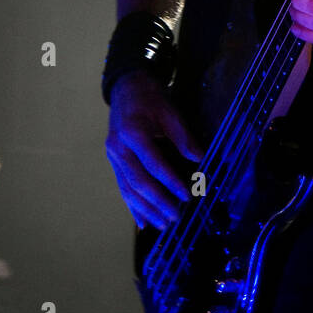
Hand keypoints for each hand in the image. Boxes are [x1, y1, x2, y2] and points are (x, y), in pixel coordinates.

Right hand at [105, 70, 202, 230]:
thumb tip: (199, 158)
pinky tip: (142, 222)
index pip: (153, 164)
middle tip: (176, 217)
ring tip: (163, 224)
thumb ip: (182, 137)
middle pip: (138, 182)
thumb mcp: (169, 111)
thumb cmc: (149, 97)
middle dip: (158, 202)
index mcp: (132, 133)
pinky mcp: (114, 162)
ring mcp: (113, 157)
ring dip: (146, 210)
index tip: (187, 195)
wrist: (125, 88)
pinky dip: (133, 206)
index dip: (170, 181)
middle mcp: (118, 148)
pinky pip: (123, 188)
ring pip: (128, 189)